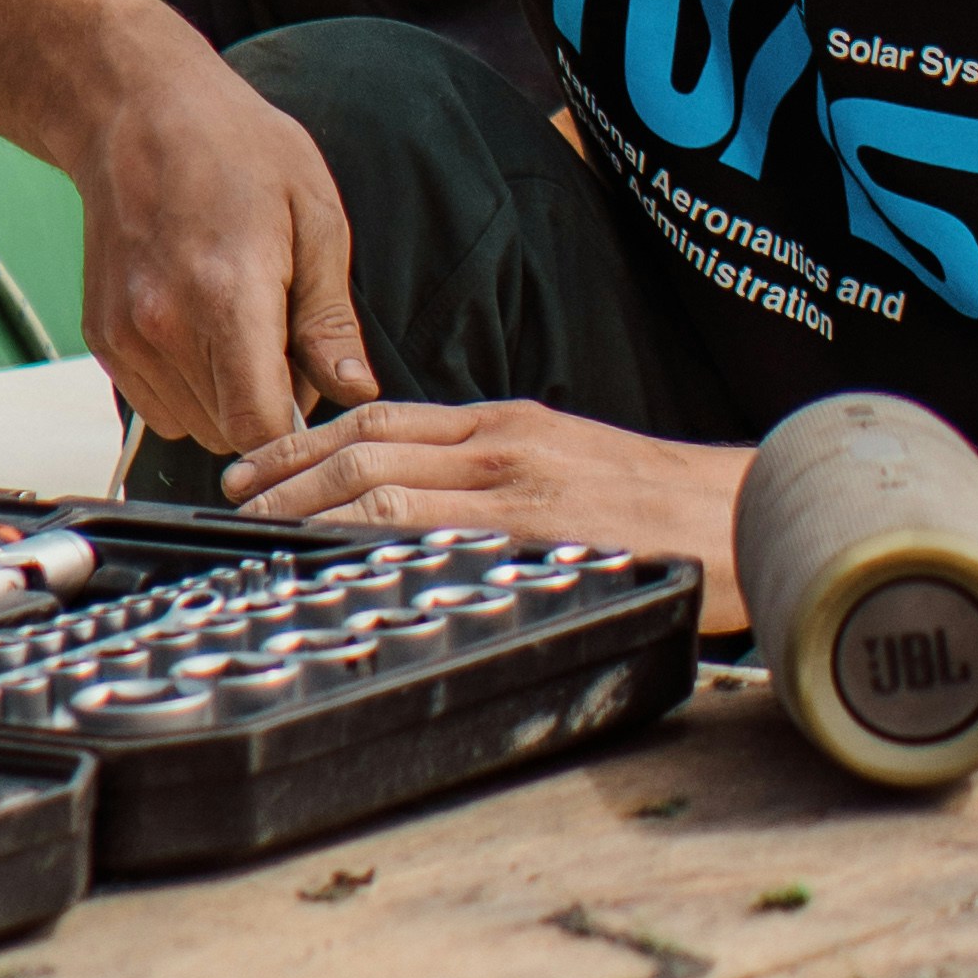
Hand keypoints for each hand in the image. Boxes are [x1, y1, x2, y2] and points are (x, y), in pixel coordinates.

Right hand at [67, 27, 379, 458]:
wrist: (139, 111)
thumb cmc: (236, 150)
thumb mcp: (315, 218)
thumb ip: (330, 319)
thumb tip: (355, 391)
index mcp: (226, 296)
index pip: (258, 427)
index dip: (297, 425)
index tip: (314, 387)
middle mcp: (164, 327)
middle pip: (228, 435)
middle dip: (268, 406)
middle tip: (284, 337)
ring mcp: (125, 337)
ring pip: (191, 426)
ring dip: (225, 399)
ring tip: (242, 325)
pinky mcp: (102, 339)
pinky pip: (156, 404)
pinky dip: (187, 387)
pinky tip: (203, 325)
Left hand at [222, 396, 750, 628]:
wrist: (743, 517)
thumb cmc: (662, 507)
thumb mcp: (571, 461)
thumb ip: (499, 472)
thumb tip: (426, 500)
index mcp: (509, 423)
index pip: (384, 417)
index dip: (309, 435)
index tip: (261, 460)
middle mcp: (501, 444)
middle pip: (366, 446)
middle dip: (286, 469)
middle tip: (234, 494)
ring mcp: (513, 490)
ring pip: (381, 486)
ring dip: (305, 506)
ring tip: (258, 527)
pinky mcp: (531, 536)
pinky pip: (428, 532)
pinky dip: (365, 540)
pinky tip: (328, 560)